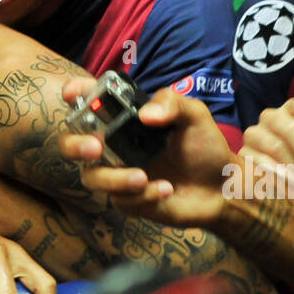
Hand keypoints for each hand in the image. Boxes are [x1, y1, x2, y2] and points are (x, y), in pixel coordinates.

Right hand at [58, 78, 237, 227]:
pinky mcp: (128, 200)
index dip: (75, 94)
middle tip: (95, 148)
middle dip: (75, 145)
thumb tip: (145, 116)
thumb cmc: (204, 146)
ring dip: (114, 178)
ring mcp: (117, 173)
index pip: (89, 102)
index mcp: (124, 119)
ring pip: (92, 177)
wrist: (222, 187)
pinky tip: (166, 190)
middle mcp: (113, 144)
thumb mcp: (194, 115)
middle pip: (71, 144)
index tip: (73, 92)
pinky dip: (143, 195)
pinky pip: (120, 200)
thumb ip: (171, 103)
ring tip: (143, 177)